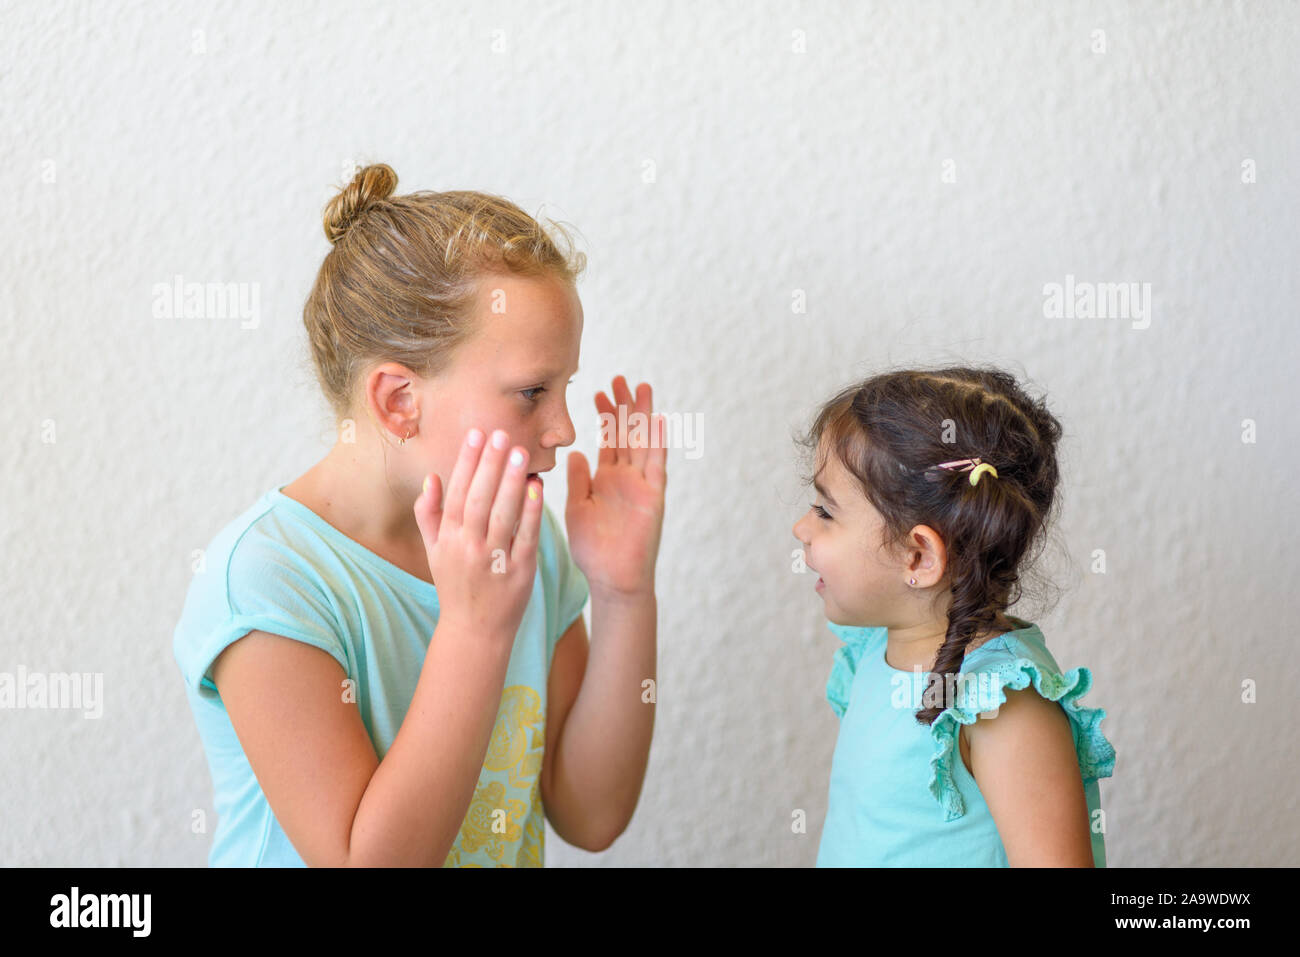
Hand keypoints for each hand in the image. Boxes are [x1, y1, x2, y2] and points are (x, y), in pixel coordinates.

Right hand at [414, 428, 542, 642]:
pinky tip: (537, 488)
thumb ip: (429, 514)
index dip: (467, 462)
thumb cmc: (455, 586)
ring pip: (502, 514)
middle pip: (478, 499)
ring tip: (521, 453)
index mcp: (448, 539)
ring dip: (511, 482)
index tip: (477, 435)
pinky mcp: (520, 572)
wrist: (474, 631)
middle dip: (490, 465)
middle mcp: (468, 548)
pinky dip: (531, 512)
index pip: (456, 493)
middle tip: (502, 434)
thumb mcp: (434, 552)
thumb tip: (432, 478)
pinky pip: (526, 537)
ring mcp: (494, 560)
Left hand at [566, 376, 666, 599]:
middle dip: (624, 407)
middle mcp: (626, 478)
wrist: (612, 579)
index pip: (608, 440)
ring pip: (644, 442)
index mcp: (606, 479)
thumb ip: (577, 480)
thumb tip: (574, 452)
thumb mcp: (577, 508)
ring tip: (641, 387)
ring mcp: (642, 485)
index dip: (605, 416)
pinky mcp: (653, 497)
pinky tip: (658, 421)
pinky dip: (658, 443)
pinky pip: (656, 465)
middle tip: (619, 379)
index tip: (596, 391)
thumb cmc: (593, 549)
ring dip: (643, 416)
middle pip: (628, 434)